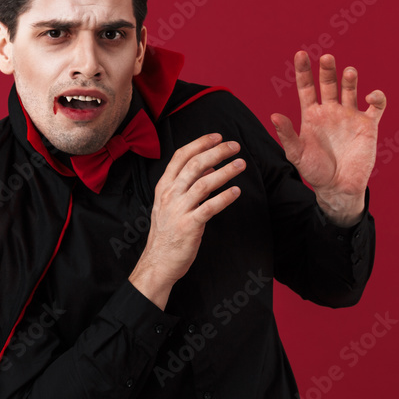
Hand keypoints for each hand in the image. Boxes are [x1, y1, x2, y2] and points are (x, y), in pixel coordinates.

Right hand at [130, 134, 245, 308]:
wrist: (158, 262)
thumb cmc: (167, 232)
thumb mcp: (171, 203)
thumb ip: (188, 184)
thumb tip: (209, 166)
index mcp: (164, 186)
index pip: (181, 156)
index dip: (200, 143)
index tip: (217, 137)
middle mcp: (170, 195)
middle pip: (195, 165)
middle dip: (217, 152)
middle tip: (235, 146)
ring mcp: (179, 210)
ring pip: (204, 183)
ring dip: (225, 172)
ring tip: (241, 165)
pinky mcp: (189, 226)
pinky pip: (209, 208)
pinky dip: (224, 198)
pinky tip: (236, 192)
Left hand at [271, 52, 385, 225]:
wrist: (339, 188)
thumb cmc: (315, 172)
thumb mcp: (297, 155)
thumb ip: (287, 135)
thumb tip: (274, 115)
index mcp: (312, 115)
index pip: (306, 87)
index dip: (303, 71)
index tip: (301, 54)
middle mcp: (331, 111)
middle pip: (328, 83)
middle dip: (327, 69)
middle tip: (327, 58)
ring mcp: (350, 116)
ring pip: (350, 90)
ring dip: (350, 79)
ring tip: (349, 73)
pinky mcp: (368, 125)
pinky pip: (376, 106)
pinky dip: (377, 98)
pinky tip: (371, 98)